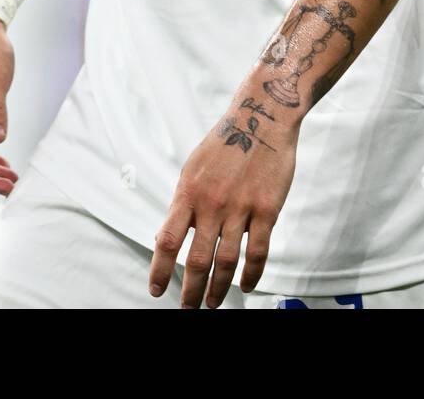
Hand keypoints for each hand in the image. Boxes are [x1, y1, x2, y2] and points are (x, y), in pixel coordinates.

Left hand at [149, 97, 299, 307]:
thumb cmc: (225, 143)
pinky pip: (258, 251)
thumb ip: (182, 204)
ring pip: (227, 261)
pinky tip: (245, 285)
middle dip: (191, 290)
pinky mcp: (267, 209)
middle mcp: (212, 203)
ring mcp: (241, 207)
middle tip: (188, 308)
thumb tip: (164, 239)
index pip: (168, 240)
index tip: (156, 290)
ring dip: (219, 288)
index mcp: (189, 191)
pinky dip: (251, 274)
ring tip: (214, 303)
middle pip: (198, 259)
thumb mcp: (192, 168)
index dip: (160, 269)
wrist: (262, 116)